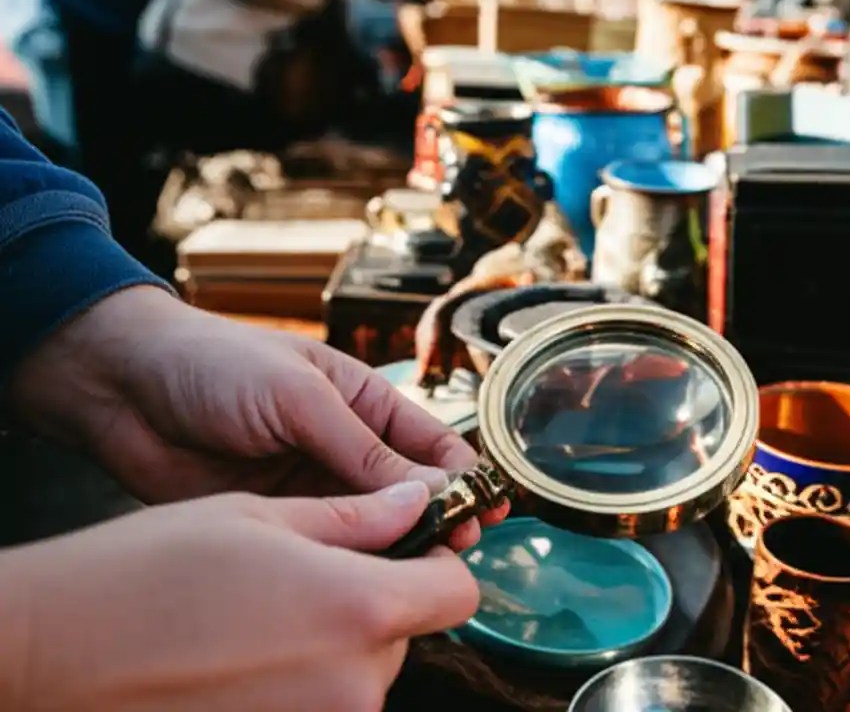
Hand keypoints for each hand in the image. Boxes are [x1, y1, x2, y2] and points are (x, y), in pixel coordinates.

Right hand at [0, 483, 476, 711]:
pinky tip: (239, 656)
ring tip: (256, 616)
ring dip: (329, 646)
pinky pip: (317, 706)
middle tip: (303, 578)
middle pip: (403, 635)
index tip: (414, 550)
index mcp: (359, 609)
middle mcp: (354, 684)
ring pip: (359, 675)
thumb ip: (353, 517)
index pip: (457, 592)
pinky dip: (295, 684)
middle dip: (370, 604)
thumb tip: (414, 502)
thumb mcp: (257, 518)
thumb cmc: (142, 573)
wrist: (46, 653)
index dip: (441, 564)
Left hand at [8, 286, 507, 546]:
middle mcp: (344, 446)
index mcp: (363, 401)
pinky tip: (363, 572)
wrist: (122, 388)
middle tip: (456, 546)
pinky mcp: (275, 519)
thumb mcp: (300, 398)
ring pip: (371, 524)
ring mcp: (310, 485)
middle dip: (438, 517)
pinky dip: (348, 559)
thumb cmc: (215, 366)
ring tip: (417, 563)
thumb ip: (364, 449)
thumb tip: (433, 489)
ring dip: (395, 543)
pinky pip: (325, 543)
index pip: (431, 444)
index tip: (487, 506)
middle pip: (408, 492)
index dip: (464, 475)